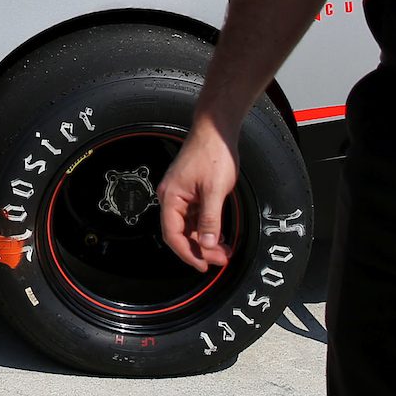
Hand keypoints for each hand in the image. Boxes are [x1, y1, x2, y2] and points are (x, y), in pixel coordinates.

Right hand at [156, 119, 237, 271]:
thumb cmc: (213, 152)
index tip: (203, 265)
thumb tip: (206, 244)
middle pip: (180, 233)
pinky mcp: (192, 191)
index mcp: (171, 197)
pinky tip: (219, 236)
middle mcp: (172, 197)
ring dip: (204, 240)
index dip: (188, 253)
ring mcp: (182, 195)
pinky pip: (195, 216)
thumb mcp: (215, 190)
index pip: (173, 234)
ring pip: (189, 226)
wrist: (217, 129)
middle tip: (220, 259)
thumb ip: (210, 219)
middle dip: (199, 249)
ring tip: (224, 251)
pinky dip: (206, 228)